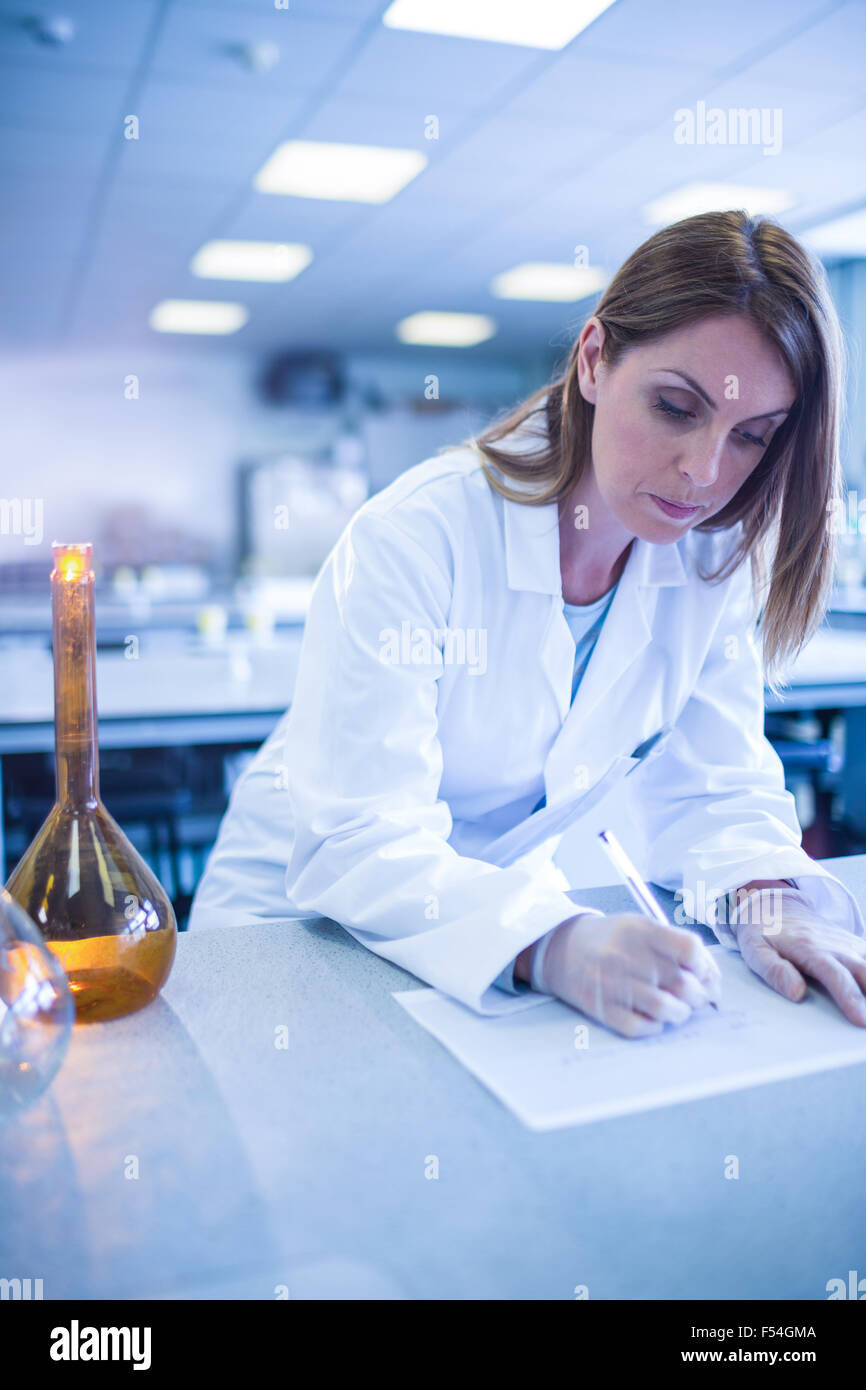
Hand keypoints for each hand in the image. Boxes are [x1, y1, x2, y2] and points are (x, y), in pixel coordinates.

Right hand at [537, 911, 721, 1037]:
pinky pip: (640, 1027)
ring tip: (677, 1009)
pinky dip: (654, 1027)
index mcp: (640, 930)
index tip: (702, 973)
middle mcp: (625, 955)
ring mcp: (612, 984)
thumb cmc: (613, 940)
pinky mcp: (601, 1009)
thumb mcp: (642, 928)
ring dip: (680, 1013)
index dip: (705, 966)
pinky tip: (653, 1018)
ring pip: (665, 1009)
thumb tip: (712, 981)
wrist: (562, 949)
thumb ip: (676, 947)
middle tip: (695, 997)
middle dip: (698, 996)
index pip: (689, 949)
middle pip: (682, 983)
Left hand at [731, 888, 865, 1025]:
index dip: (849, 997)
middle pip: (863, 970)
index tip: (860, 1019)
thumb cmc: (763, 931)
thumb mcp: (755, 950)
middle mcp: (833, 944)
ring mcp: (845, 942)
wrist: (774, 905)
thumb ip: (774, 971)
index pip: (835, 975)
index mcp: (808, 947)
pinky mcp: (851, 943)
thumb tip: (796, 994)